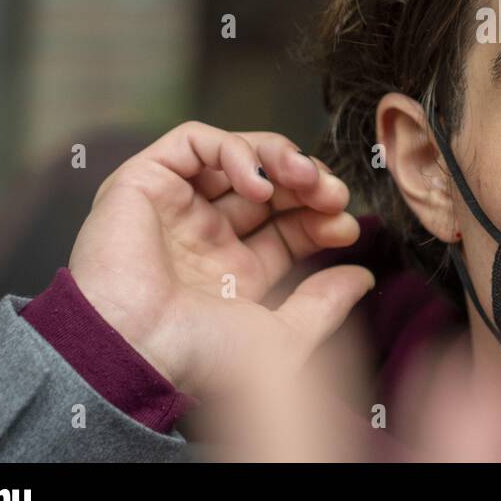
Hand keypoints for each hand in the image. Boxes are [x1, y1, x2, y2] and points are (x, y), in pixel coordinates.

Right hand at [68, 121, 374, 401]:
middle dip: (309, 182)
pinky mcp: (144, 181)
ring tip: (304, 178)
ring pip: (236, 155)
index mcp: (232, 272)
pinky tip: (258, 181)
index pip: (289, 226)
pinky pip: (194, 141)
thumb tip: (363, 277)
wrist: (137, 352)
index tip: (347, 227)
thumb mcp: (283, 337)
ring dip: (280, 157)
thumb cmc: (200, 359)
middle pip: (269, 185)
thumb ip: (325, 304)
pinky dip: (235, 149)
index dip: (322, 217)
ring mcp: (175, 206)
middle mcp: (203, 236)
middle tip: (333, 194)